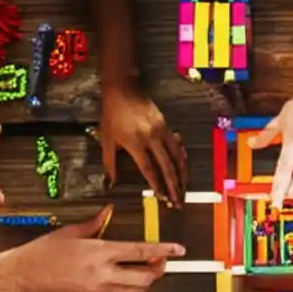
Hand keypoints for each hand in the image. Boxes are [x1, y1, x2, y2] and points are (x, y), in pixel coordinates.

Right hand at [0, 206, 184, 291]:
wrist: (22, 277)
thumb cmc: (42, 252)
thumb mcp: (70, 232)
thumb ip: (94, 224)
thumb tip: (107, 212)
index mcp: (99, 252)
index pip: (141, 252)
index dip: (163, 251)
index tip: (179, 249)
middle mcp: (103, 273)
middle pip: (146, 279)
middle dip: (158, 271)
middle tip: (161, 261)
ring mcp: (99, 290)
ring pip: (136, 291)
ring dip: (146, 281)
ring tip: (147, 268)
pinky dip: (128, 287)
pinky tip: (123, 275)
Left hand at [100, 87, 187, 205]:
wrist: (123, 90)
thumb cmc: (112, 115)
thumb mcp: (107, 139)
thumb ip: (109, 164)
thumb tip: (109, 184)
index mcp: (136, 144)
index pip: (149, 170)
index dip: (157, 186)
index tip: (162, 198)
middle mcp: (152, 139)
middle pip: (167, 167)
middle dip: (174, 186)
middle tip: (178, 201)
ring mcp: (162, 131)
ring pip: (177, 157)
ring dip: (182, 175)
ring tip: (185, 188)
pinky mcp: (167, 125)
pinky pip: (178, 146)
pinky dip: (182, 159)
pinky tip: (185, 168)